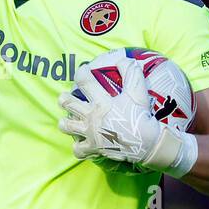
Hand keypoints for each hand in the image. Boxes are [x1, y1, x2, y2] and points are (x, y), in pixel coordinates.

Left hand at [58, 77, 181, 170]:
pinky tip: (80, 144)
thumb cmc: (140, 115)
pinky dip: (77, 147)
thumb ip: (131, 73)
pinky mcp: (92, 148)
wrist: (145, 142)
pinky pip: (78, 150)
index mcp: (102, 101)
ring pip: (67, 127)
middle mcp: (92, 116)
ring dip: (65, 123)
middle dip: (63, 99)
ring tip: (65, 122)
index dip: (81, 73)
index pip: (84, 81)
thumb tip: (123, 59)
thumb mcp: (137, 91)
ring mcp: (90, 133)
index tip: (82, 72)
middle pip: (68, 104)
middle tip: (64, 98)